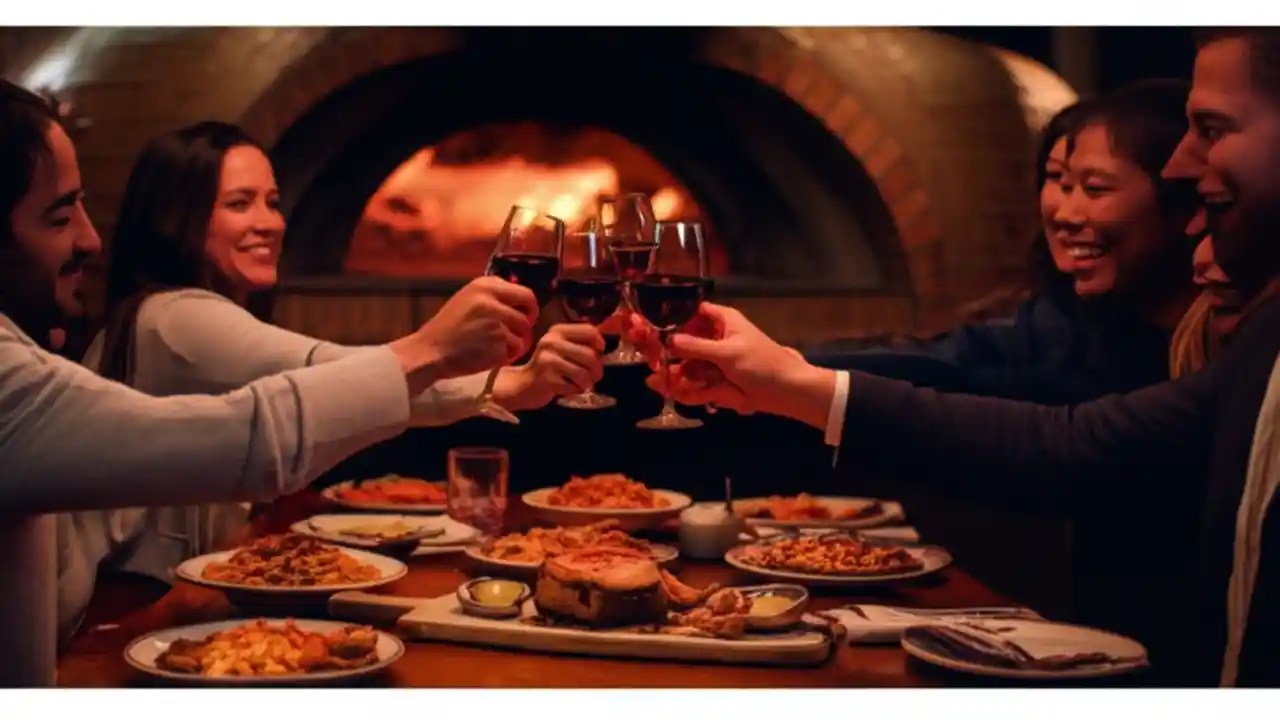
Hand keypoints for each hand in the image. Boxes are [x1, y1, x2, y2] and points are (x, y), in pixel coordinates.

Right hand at [391, 277, 537, 390]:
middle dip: (525, 326)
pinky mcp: (498, 345)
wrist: (429, 351)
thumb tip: (521, 301)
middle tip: (514, 334)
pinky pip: (515, 351)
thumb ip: (493, 297)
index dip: (528, 307)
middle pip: (528, 315)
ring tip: (494, 347)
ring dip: (514, 344)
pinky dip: (506, 356)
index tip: (524, 315)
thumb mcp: (467, 300)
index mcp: (484, 285)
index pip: (524, 293)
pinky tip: (489, 356)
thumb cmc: (447, 328)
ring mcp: (497, 323)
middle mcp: (493, 301)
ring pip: (523, 335)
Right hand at [494, 323, 605, 410]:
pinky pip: (574, 386)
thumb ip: (581, 343)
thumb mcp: (562, 347)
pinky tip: (568, 388)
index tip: (599, 352)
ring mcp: (548, 360)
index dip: (600, 343)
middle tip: (594, 376)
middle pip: (590, 354)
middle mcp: (551, 342)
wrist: (523, 385)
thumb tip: (605, 344)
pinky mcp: (547, 379)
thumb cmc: (549, 366)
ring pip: (583, 373)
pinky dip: (576, 390)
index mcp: (557, 331)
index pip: (589, 331)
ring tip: (582, 384)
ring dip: (587, 382)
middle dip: (597, 369)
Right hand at [646, 303, 833, 429]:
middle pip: (686, 343)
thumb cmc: (761, 362)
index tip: (651, 325)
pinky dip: (686, 390)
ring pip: (689, 367)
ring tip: (655, 383)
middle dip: (668, 354)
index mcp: (723, 321)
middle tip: (648, 362)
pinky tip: (670, 392)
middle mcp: (717, 339)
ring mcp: (716, 363)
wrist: (786, 391)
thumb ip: (695, 346)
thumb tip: (668, 340)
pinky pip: (697, 385)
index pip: (693, 311)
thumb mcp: (726, 352)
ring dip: (673, 375)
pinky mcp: (718, 384)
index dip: (674, 317)